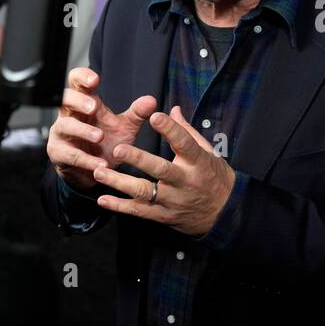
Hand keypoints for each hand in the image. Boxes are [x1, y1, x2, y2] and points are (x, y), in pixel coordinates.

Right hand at [46, 66, 156, 189]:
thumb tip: (151, 101)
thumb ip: (137, 114)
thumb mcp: (125, 127)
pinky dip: (86, 160)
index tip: (95, 80)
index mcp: (84, 103)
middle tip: (93, 107)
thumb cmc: (106, 143)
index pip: (77, 82)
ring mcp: (61, 133)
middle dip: (78, 101)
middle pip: (65, 99)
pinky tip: (101, 164)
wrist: (96, 170)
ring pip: (65, 126)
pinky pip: (69, 154)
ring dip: (83, 130)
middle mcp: (69, 115)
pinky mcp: (59, 153)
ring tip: (100, 137)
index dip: (82, 77)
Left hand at [92, 105, 236, 236]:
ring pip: (144, 192)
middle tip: (117, 149)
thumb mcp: (208, 152)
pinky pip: (139, 211)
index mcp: (198, 162)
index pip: (185, 143)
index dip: (171, 130)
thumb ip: (187, 132)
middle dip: (138, 159)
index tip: (155, 116)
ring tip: (99, 172)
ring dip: (120, 183)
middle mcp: (185, 181)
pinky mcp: (164, 216)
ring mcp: (173, 201)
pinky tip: (103, 199)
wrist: (225, 214)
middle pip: (160, 169)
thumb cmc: (214, 177)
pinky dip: (120, 206)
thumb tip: (173, 109)